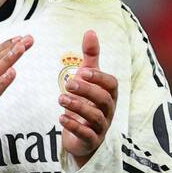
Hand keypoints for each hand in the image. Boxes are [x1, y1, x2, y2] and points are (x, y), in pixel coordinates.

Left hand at [59, 29, 117, 165]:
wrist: (82, 137)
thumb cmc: (87, 103)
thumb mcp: (88, 79)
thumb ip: (90, 57)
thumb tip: (90, 31)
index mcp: (109, 94)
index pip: (111, 84)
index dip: (98, 78)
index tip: (82, 71)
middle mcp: (108, 110)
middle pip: (104, 100)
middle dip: (87, 91)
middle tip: (68, 84)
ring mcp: (101, 127)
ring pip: (95, 117)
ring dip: (78, 107)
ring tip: (61, 99)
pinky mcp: (91, 141)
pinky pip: (86, 135)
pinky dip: (74, 126)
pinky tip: (61, 118)